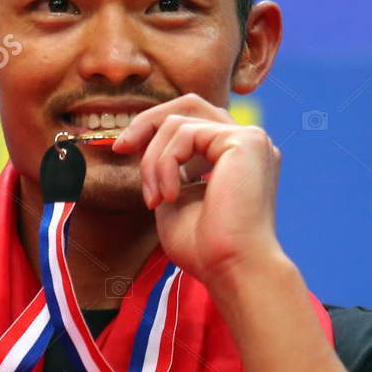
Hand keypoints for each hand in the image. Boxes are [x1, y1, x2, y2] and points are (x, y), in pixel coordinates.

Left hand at [108, 93, 286, 291]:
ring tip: (155, 199)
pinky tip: (169, 197)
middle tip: (121, 147)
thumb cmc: (205, 248)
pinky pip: (185, 133)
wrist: (231, 267)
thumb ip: (168, 169)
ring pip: (178, 122)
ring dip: (153, 161)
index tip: (122, 148)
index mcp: (235, 156)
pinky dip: (165, 165)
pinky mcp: (245, 140)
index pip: (191, 120)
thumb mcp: (175, 199)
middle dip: (147, 122)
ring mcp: (250, 138)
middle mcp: (247, 143)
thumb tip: (144, 148)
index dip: (153, 127)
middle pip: (188, 104)